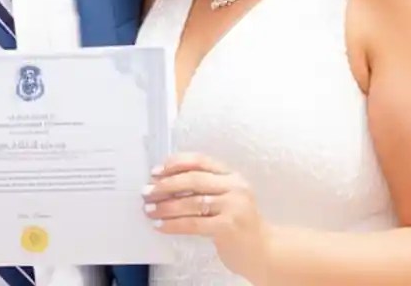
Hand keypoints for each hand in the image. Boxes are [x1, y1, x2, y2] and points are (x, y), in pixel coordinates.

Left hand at [143, 153, 270, 279]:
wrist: (263, 251)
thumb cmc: (239, 224)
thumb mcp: (227, 199)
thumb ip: (204, 188)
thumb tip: (165, 184)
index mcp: (233, 175)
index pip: (201, 160)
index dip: (176, 163)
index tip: (156, 171)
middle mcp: (235, 187)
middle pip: (193, 179)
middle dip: (166, 185)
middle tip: (147, 192)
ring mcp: (233, 206)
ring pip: (191, 202)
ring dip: (165, 206)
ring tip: (149, 210)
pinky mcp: (228, 227)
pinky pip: (193, 223)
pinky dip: (173, 224)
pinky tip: (161, 226)